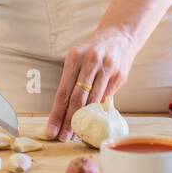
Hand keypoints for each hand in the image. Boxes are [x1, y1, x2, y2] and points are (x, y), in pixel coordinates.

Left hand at [45, 25, 137, 141]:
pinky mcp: (120, 76)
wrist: (120, 35)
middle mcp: (91, 62)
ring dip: (84, 120)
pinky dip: (98, 110)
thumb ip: (71, 79)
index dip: (57, 113)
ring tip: (77, 133)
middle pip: (77, 99)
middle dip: (69, 121)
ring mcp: (108, 69)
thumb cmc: (93, 49)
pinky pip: (107, 98)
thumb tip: (62, 110)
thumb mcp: (77, 56)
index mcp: (75, 57)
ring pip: (93, 101)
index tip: (51, 129)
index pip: (63, 92)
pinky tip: (93, 120)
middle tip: (63, 137)